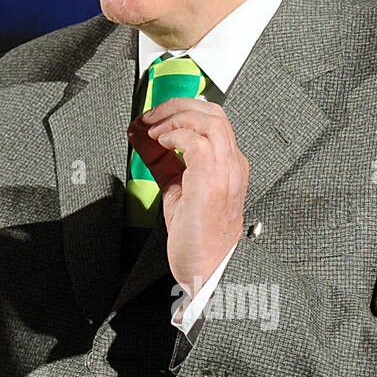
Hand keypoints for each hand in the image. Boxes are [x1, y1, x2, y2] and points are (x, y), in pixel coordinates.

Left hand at [127, 97, 247, 294]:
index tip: (155, 115)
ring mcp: (225, 173)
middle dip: (177, 105)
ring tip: (154, 127)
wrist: (206, 272)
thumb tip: (144, 139)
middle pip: (212, 112)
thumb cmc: (198, 239)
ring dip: (174, 117)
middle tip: (151, 115)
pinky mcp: (211, 184)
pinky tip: (160, 142)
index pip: (212, 120)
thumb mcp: (178, 190)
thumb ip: (166, 163)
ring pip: (209, 120)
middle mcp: (232, 166)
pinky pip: (197, 143)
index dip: (181, 110)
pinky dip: (175, 135)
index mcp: (229, 165)